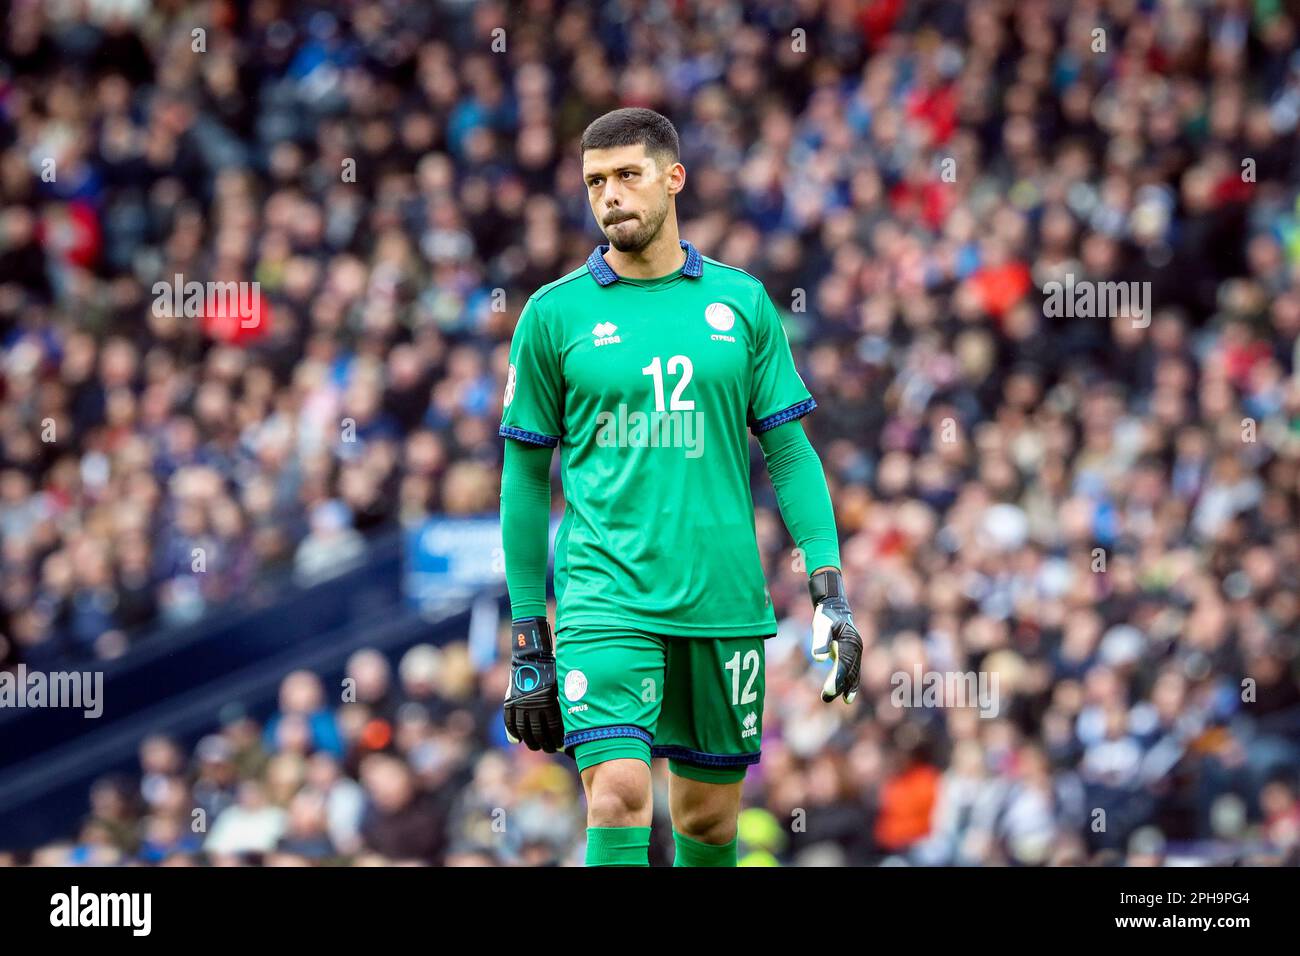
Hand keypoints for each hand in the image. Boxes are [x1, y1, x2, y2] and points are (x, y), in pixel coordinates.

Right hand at [503, 617, 564, 751]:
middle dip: (545, 744)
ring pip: (523, 730)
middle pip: (538, 733)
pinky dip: (513, 732)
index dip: (557, 740)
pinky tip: (518, 739)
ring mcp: (520, 704)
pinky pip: (509, 722)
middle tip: (549, 749)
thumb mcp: (561, 686)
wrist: (532, 656)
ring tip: (535, 746)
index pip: (553, 729)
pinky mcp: (510, 701)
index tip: (560, 746)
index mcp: (549, 702)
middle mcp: (533, 705)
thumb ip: (562, 706)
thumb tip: (569, 724)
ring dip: (529, 741)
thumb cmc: (552, 671)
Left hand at [809, 568, 861, 703]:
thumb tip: (818, 659)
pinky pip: (854, 671)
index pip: (843, 664)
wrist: (835, 608)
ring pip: (854, 673)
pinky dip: (851, 683)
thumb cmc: (826, 616)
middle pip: (850, 671)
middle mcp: (857, 648)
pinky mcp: (853, 655)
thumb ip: (820, 641)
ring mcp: (857, 652)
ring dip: (846, 687)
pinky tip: (847, 696)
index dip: (837, 679)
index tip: (828, 691)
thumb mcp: (821, 626)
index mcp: (850, 642)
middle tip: (826, 698)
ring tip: (837, 700)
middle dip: (840, 686)